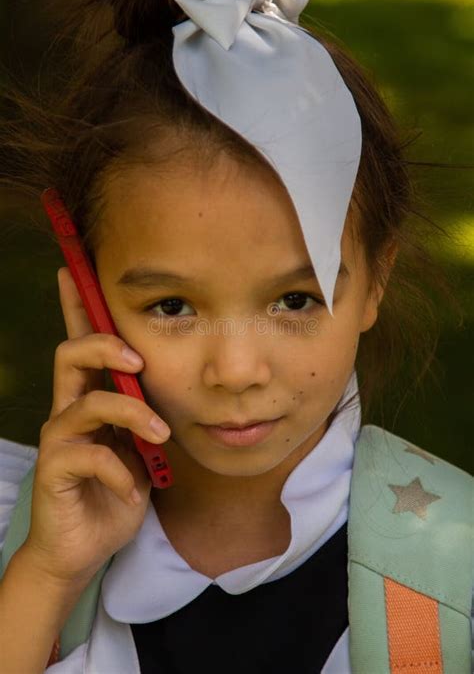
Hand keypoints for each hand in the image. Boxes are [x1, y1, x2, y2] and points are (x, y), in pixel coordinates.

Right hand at [22, 266, 169, 585]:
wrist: (86, 546)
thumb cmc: (115, 489)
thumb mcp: (139, 446)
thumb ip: (145, 414)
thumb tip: (172, 382)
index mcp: (91, 398)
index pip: (81, 343)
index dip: (76, 305)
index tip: (74, 268)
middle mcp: (69, 410)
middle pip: (70, 353)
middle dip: (104, 344)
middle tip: (138, 359)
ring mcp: (60, 438)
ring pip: (87, 401)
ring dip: (130, 412)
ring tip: (159, 436)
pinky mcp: (55, 469)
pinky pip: (89, 454)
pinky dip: (120, 470)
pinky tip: (133, 490)